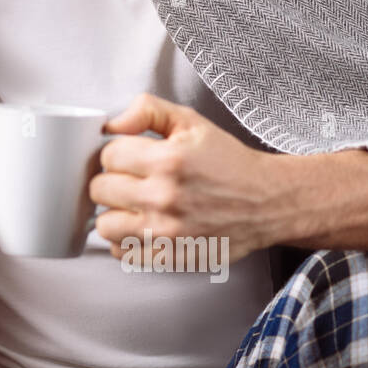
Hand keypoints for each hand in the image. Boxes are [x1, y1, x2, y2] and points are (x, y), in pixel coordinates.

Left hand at [89, 93, 282, 264]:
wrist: (266, 201)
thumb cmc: (227, 161)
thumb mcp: (191, 122)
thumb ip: (147, 110)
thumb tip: (112, 124)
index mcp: (168, 160)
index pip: (107, 156)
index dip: (117, 153)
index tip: (131, 157)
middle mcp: (164, 198)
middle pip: (100, 190)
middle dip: (112, 181)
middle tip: (131, 179)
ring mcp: (166, 232)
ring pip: (104, 225)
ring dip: (114, 213)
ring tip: (134, 205)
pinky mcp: (170, 257)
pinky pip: (123, 253)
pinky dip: (126, 241)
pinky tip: (142, 227)